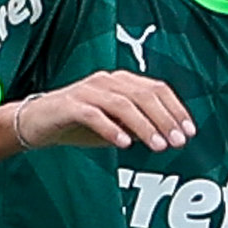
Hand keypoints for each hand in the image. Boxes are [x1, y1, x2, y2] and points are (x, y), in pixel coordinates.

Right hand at [18, 71, 194, 152]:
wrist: (38, 123)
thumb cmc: (80, 124)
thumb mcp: (116, 125)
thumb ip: (139, 126)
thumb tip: (169, 135)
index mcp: (121, 81)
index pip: (156, 88)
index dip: (176, 109)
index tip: (189, 132)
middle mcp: (106, 81)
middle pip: (143, 95)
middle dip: (165, 119)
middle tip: (178, 142)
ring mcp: (87, 91)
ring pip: (122, 104)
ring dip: (144, 126)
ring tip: (158, 146)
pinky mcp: (69, 105)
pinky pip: (93, 115)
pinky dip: (111, 128)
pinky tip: (124, 144)